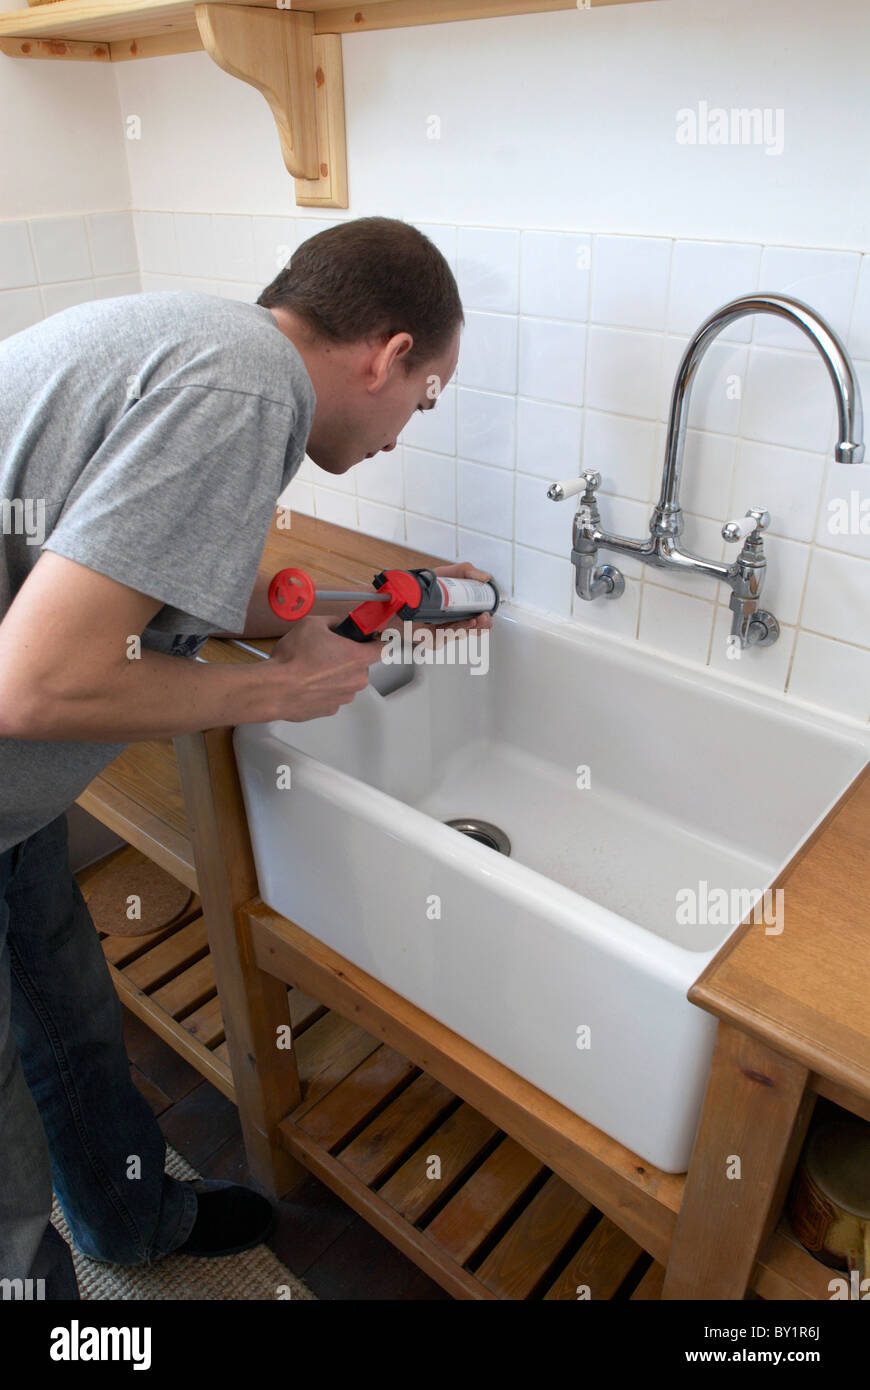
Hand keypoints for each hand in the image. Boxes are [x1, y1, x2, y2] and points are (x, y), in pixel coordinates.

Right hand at [268, 615, 383, 720]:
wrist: (275, 688)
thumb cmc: (294, 660)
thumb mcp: (312, 624)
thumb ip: (331, 622)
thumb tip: (335, 624)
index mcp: (357, 658)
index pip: (383, 648)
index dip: (376, 641)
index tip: (370, 639)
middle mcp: (356, 680)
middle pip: (360, 666)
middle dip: (346, 658)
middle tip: (327, 651)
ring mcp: (344, 697)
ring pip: (346, 681)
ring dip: (334, 675)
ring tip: (312, 667)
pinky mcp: (330, 709)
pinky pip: (332, 695)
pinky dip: (323, 689)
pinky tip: (308, 681)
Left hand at [381, 560, 495, 642]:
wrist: (400, 593)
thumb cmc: (422, 587)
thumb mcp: (448, 573)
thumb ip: (467, 571)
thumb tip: (486, 578)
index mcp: (457, 612)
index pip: (476, 621)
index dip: (483, 621)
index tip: (487, 614)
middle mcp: (450, 624)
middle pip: (470, 631)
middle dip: (479, 626)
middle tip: (483, 618)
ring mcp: (440, 633)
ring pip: (457, 635)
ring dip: (467, 629)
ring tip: (473, 621)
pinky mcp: (429, 640)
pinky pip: (442, 640)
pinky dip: (448, 634)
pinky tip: (452, 628)